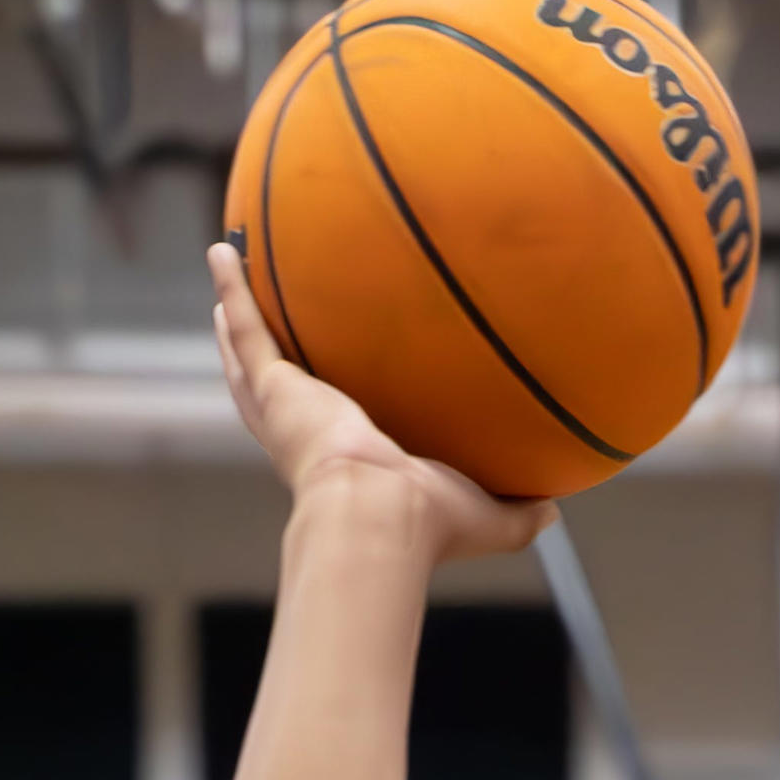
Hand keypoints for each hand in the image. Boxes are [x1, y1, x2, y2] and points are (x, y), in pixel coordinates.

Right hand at [208, 242, 551, 565]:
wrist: (381, 518)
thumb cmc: (429, 528)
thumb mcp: (486, 516)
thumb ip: (519, 512)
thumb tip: (556, 511)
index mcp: (347, 462)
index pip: (329, 426)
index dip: (321, 404)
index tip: (319, 386)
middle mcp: (307, 435)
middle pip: (273, 386)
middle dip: (262, 356)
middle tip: (247, 320)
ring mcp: (285, 408)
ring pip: (250, 353)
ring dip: (234, 314)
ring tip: (226, 274)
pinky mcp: (276, 388)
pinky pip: (250, 328)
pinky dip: (234, 289)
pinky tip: (223, 250)